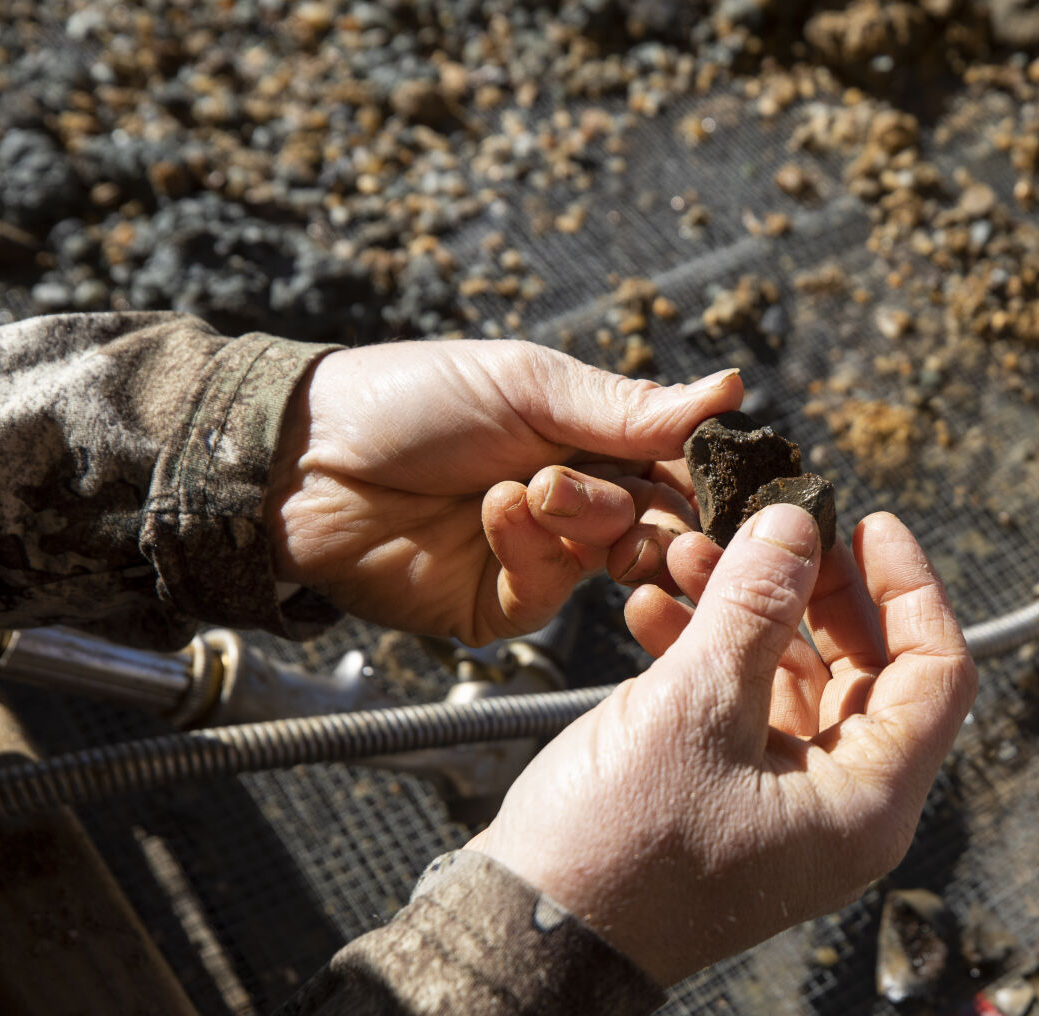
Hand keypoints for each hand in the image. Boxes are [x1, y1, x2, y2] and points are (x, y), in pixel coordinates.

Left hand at [266, 340, 739, 643]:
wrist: (304, 456)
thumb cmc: (411, 399)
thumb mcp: (530, 384)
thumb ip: (631, 408)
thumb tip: (733, 389)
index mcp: (594, 444)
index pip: (679, 472)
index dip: (707, 482)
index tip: (733, 486)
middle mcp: (578, 507)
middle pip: (661, 527)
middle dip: (654, 516)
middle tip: (636, 506)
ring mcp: (539, 562)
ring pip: (612, 561)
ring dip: (588, 521)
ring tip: (543, 490)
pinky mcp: (496, 607)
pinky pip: (546, 594)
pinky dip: (531, 550)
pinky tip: (498, 511)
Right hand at [464, 504, 978, 985]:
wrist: (525, 941)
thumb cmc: (620, 848)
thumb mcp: (696, 705)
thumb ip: (756, 605)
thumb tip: (798, 523)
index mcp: (868, 802)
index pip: (937, 673)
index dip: (909, 588)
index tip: (867, 525)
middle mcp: (840, 809)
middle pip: (864, 670)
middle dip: (810, 590)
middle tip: (772, 528)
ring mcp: (781, 808)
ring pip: (789, 681)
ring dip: (744, 613)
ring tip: (687, 555)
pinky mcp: (724, 802)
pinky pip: (737, 710)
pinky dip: (704, 655)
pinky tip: (650, 610)